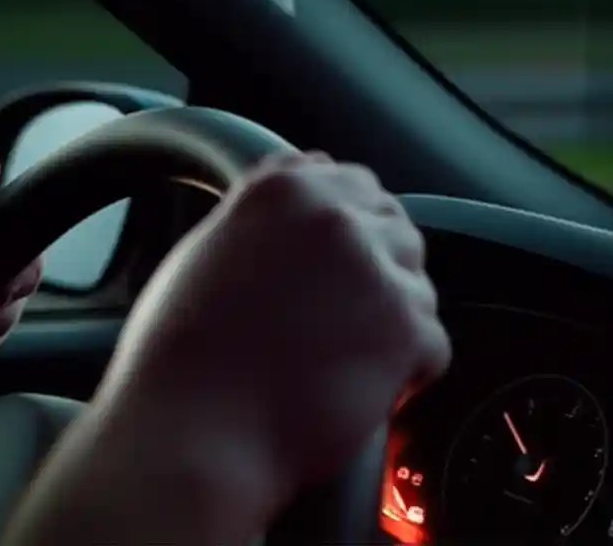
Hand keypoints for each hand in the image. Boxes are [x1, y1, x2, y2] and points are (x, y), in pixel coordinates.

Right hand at [96, 152, 450, 514]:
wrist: (190, 432)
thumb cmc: (179, 357)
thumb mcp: (206, 251)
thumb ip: (262, 220)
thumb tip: (298, 215)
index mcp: (282, 188)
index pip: (349, 181)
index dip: (347, 227)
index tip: (335, 265)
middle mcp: (333, 215)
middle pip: (394, 227)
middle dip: (378, 271)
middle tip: (343, 320)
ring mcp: (373, 268)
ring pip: (417, 286)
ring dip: (392, 323)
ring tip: (341, 361)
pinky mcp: (404, 327)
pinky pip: (433, 344)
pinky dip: (407, 374)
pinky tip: (359, 389)